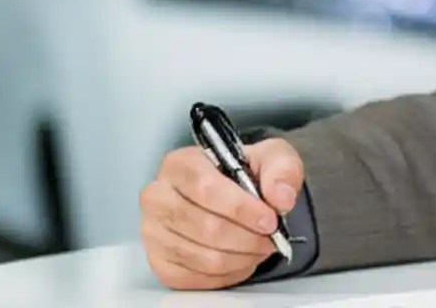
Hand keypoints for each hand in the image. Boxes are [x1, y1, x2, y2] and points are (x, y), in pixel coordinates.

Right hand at [139, 138, 303, 290]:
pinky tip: (241, 259)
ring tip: (259, 247)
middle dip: (247, 237)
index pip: (205, 187)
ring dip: (241, 257)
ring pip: (203, 256)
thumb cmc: (247, 173)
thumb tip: (281, 197)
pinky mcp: (159, 262)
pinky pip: (196, 277)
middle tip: (270, 238)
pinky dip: (227, 273)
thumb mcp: (272, 158)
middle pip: (205, 226)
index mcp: (181, 163)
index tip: (269, 219)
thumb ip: (281, 170)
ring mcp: (154, 231)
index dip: (241, 208)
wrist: (234, 195)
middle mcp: (158, 196)